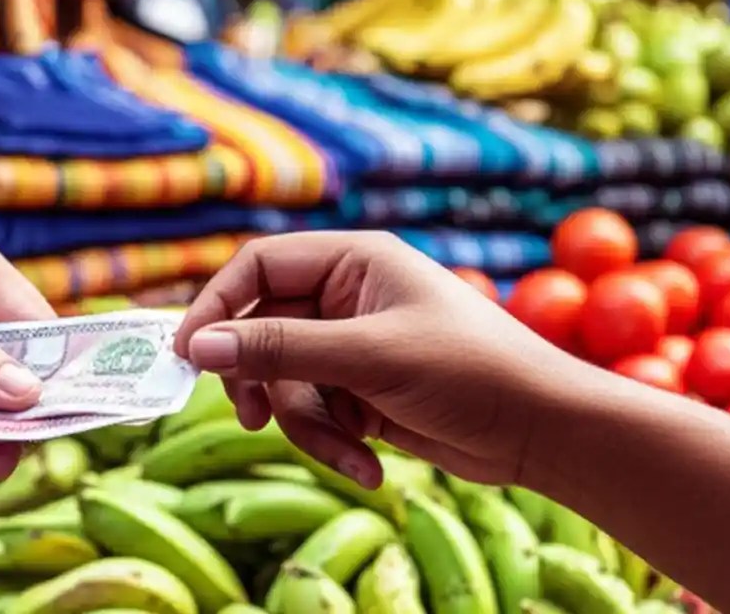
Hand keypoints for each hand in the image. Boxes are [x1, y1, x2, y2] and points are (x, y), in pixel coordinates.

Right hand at [174, 231, 583, 488]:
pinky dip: (333, 442)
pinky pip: (316, 413)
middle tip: (249, 417)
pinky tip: (369, 468)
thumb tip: (197, 346)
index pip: (258, 268)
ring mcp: (353, 346)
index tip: (187, 355)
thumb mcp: (368, 356)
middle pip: (263, 332)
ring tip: (348, 453)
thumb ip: (280, 348)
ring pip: (286, 382)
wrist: (542, 431)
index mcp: (353, 261)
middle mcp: (347, 296)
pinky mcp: (362, 391)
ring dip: (307, 425)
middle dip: (262, 381)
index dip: (217, 307)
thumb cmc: (471, 372)